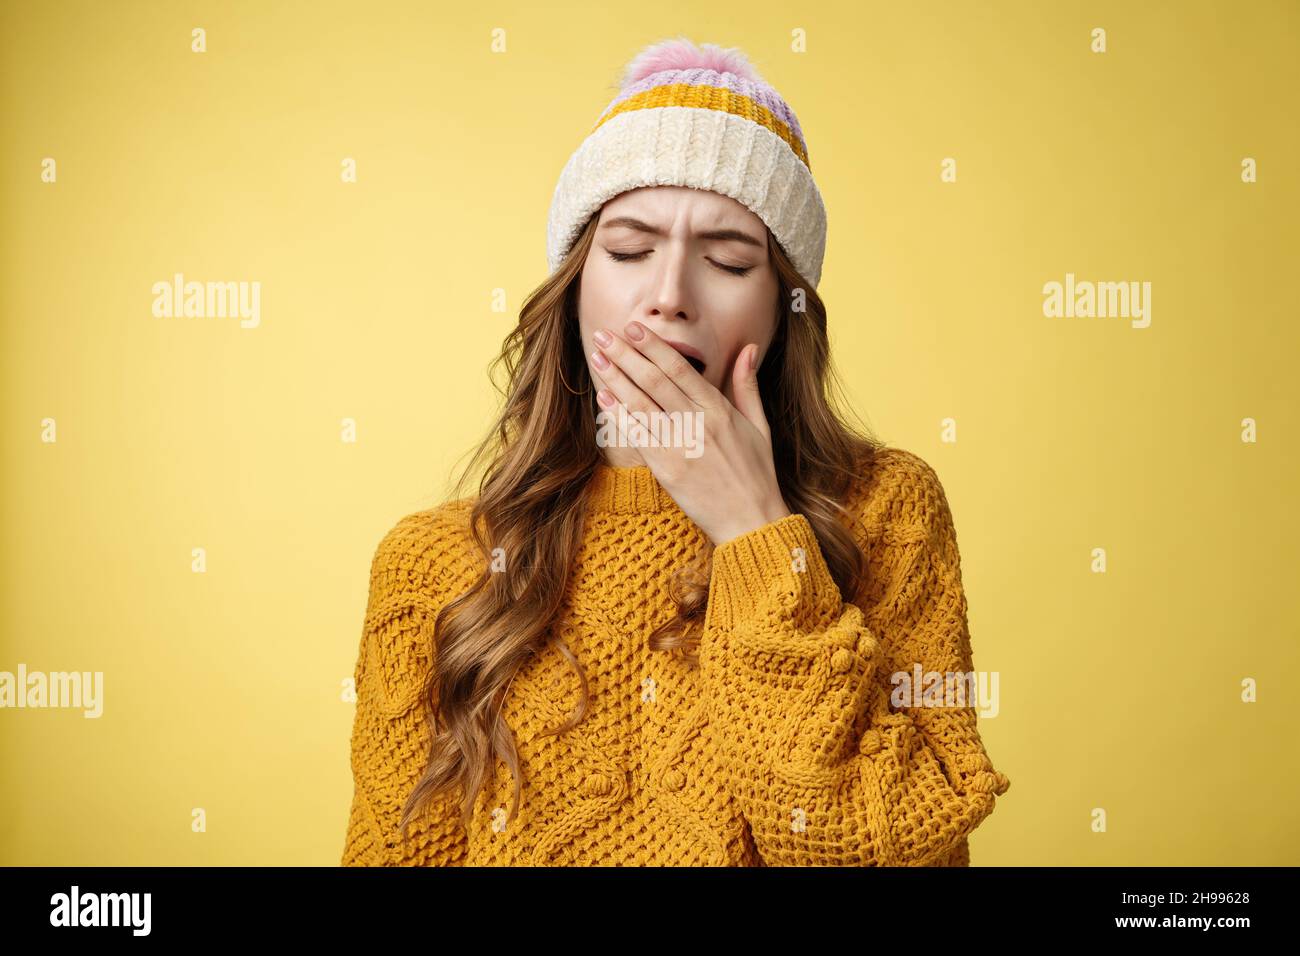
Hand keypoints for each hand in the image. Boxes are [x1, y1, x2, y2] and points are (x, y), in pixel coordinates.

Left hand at [590, 320, 792, 545]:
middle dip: (626, 354)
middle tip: (604, 336)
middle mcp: (698, 423)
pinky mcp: (666, 469)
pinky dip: (618, 414)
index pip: (680, 369)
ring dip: (616, 378)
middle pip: (655, 380)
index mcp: (719, 410)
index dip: (654, 347)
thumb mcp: (759, 425)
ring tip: (598, 358)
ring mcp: (680, 446)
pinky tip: (604, 396)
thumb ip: (747, 385)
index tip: (634, 329)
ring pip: (641, 403)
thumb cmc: (756, 473)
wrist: (750, 519)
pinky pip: (637, 435)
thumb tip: (749, 348)